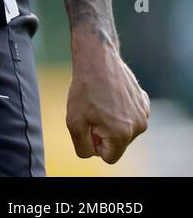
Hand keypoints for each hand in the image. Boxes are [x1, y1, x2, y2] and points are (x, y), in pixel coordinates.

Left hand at [66, 30, 149, 163]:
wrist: (97, 60)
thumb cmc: (84, 90)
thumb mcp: (73, 122)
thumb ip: (82, 146)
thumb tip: (93, 154)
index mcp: (122, 135)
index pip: (108, 157)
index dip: (94, 144)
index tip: (87, 126)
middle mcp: (138, 127)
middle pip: (117, 144)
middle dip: (103, 133)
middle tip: (92, 112)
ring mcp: (143, 114)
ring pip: (123, 130)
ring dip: (111, 122)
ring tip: (100, 103)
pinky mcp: (144, 102)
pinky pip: (129, 116)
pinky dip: (119, 111)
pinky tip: (110, 96)